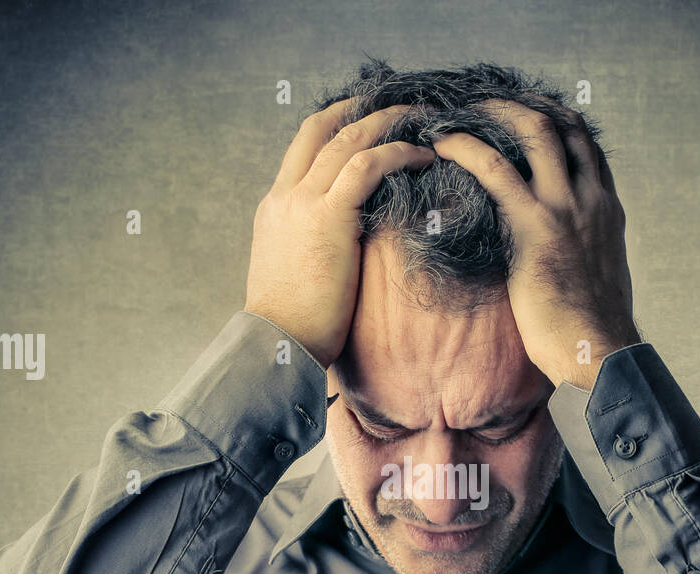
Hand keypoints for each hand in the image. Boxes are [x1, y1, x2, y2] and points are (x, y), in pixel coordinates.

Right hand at [244, 100, 435, 368]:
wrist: (274, 343)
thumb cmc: (290, 326)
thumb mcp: (293, 274)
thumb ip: (311, 249)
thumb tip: (340, 251)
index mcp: (275, 207)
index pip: (303, 147)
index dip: (336, 125)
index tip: (366, 119)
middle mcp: (286, 196)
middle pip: (322, 127)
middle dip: (362, 108)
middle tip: (399, 104)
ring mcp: (303, 202)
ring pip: (349, 138)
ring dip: (389, 122)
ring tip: (424, 120)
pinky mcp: (328, 216)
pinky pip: (368, 165)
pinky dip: (398, 153)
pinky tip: (424, 158)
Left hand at [429, 99, 640, 388]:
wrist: (599, 354)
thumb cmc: (590, 331)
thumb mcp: (597, 276)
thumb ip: (582, 249)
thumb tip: (562, 252)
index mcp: (607, 209)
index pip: (585, 145)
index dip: (553, 120)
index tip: (521, 113)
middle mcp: (591, 198)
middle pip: (563, 124)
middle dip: (521, 106)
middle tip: (484, 104)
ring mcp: (566, 209)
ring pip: (535, 130)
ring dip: (493, 113)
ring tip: (458, 115)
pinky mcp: (535, 228)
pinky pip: (495, 170)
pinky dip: (466, 148)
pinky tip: (443, 144)